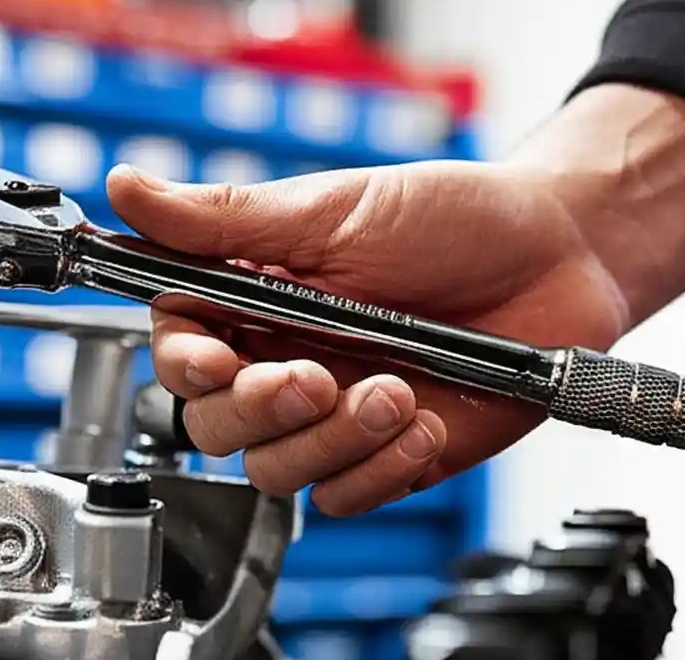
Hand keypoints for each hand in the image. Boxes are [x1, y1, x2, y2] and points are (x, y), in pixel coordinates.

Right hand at [107, 159, 629, 515]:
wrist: (560, 257)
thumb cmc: (454, 219)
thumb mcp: (334, 210)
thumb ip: (225, 218)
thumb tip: (124, 188)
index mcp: (261, 296)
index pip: (181, 349)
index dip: (187, 364)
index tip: (216, 359)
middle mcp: (290, 358)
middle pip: (217, 424)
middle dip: (262, 409)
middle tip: (315, 376)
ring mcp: (340, 412)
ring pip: (279, 469)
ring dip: (330, 440)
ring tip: (394, 390)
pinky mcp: (391, 452)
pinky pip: (347, 496)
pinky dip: (378, 469)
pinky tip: (421, 421)